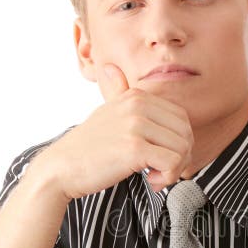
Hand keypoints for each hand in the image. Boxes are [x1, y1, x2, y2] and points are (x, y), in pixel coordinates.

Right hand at [32, 64, 193, 199]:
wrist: (61, 167)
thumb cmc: (87, 146)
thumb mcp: (105, 111)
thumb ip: (116, 92)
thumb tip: (110, 67)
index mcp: (136, 96)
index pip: (181, 118)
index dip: (179, 142)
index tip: (161, 157)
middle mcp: (137, 106)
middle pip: (186, 133)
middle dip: (180, 157)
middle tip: (161, 170)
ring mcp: (136, 125)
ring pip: (182, 149)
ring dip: (173, 170)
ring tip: (153, 176)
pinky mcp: (135, 148)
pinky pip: (172, 163)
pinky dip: (167, 177)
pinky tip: (150, 180)